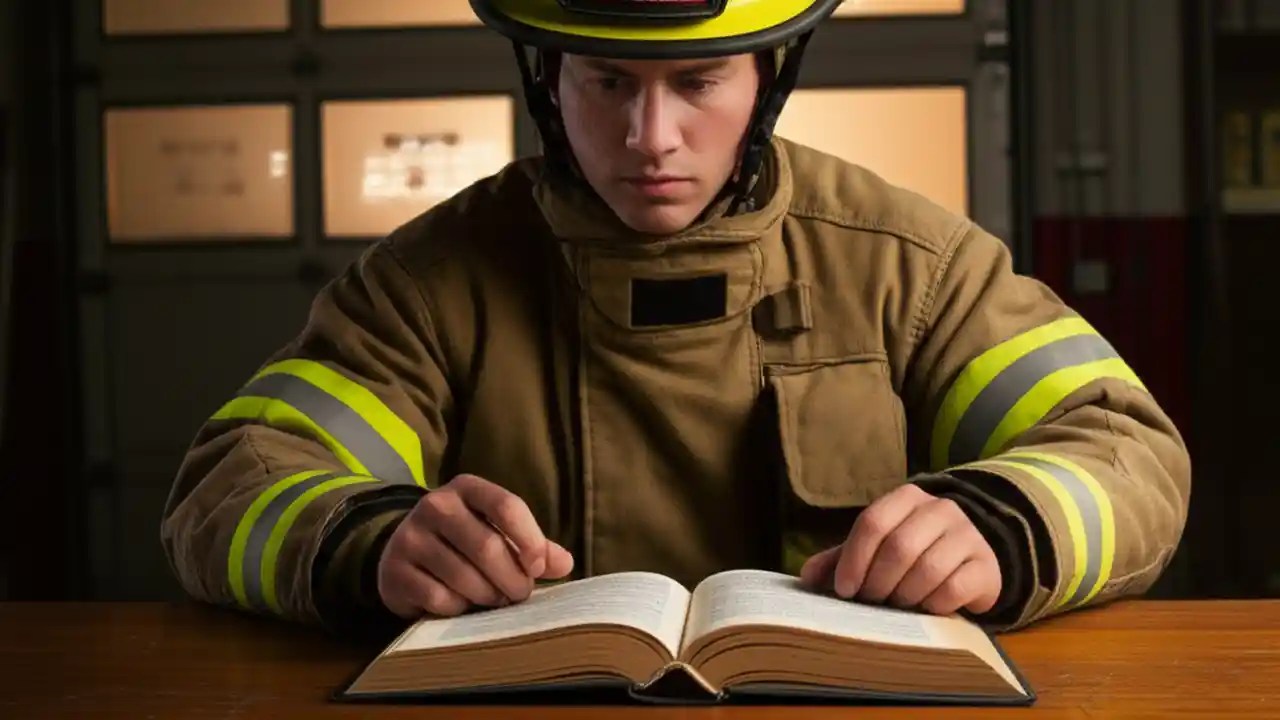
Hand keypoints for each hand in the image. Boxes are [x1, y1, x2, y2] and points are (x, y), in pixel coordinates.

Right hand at [377, 473, 573, 618]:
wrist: (401, 554)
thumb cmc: (463, 542)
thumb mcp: (497, 532)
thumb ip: (533, 546)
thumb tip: (563, 564)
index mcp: (467, 488)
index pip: (507, 506)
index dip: (530, 539)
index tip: (539, 567)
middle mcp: (436, 505)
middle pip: (487, 547)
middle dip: (512, 579)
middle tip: (520, 593)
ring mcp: (411, 537)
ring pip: (465, 578)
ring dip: (489, 597)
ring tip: (495, 598)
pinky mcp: (395, 571)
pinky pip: (440, 599)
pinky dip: (459, 609)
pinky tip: (461, 603)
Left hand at [798, 484, 1000, 615]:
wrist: (973, 559)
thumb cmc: (916, 554)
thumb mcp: (877, 550)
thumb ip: (842, 558)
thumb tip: (806, 577)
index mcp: (907, 498)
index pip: (873, 522)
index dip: (854, 558)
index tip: (844, 589)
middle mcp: (940, 509)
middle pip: (899, 546)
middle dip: (878, 582)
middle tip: (871, 601)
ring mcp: (968, 535)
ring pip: (928, 569)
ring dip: (905, 595)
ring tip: (897, 605)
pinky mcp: (986, 565)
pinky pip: (955, 589)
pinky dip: (934, 605)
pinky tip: (927, 608)